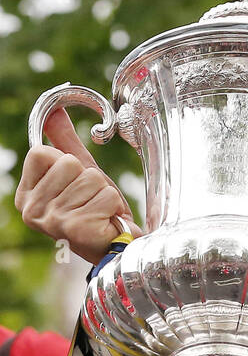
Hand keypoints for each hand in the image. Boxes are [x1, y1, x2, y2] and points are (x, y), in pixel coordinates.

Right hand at [15, 107, 140, 265]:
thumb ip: (64, 141)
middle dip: (89, 178)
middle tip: (89, 200)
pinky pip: (106, 195)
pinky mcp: (75, 229)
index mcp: (25, 195)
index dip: (65, 162)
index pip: (41, 153)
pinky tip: (104, 222)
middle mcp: (31, 211)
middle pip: (69, 163)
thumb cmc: (92, 206)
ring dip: (103, 193)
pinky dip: (113, 206)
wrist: (114, 243)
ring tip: (97, 211)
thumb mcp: (78, 171)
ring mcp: (51, 222)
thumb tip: (53, 112)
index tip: (70, 184)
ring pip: (90, 178)